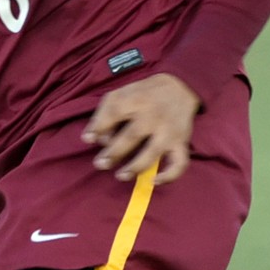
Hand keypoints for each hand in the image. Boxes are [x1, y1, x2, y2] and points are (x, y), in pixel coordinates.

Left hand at [83, 73, 199, 185]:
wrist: (179, 88)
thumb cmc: (143, 94)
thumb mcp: (121, 94)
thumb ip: (104, 113)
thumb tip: (89, 138)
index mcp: (137, 100)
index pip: (114, 112)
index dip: (99, 126)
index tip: (88, 139)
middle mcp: (154, 115)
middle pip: (132, 135)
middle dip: (114, 152)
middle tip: (100, 164)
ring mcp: (169, 131)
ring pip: (153, 152)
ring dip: (135, 167)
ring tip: (120, 175)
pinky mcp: (181, 143)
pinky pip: (179, 163)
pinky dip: (169, 176)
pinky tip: (154, 181)